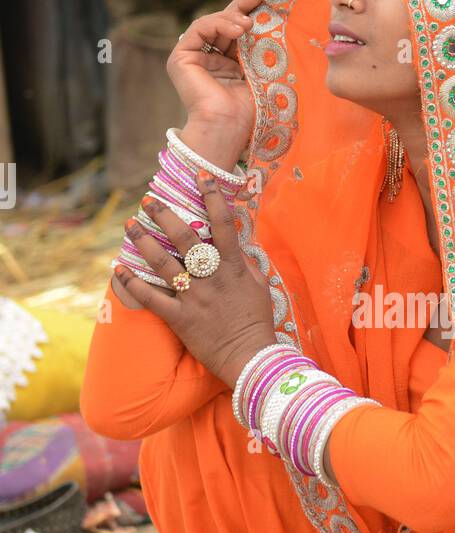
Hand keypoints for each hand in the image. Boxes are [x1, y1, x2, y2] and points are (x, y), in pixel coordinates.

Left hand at [115, 174, 277, 388]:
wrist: (251, 357)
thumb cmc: (257, 322)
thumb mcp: (259, 286)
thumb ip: (246, 262)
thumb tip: (237, 241)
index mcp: (233, 267)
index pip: (222, 224)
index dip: (212, 196)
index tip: (200, 176)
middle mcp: (211, 277)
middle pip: (185, 238)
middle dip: (165, 215)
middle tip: (149, 199)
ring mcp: (193, 297)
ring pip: (163, 263)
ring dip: (143, 241)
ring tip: (129, 225)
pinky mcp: (179, 318)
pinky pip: (150, 298)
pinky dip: (131, 283)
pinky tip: (117, 268)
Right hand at [168, 0, 263, 161]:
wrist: (228, 127)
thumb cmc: (249, 109)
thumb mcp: (260, 71)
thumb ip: (262, 49)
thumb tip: (277, 22)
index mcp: (229, 64)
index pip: (238, 33)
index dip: (250, 14)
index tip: (266, 0)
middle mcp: (210, 60)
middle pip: (224, 24)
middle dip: (241, 7)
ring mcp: (193, 58)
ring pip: (211, 24)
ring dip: (231, 17)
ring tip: (249, 23)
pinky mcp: (180, 58)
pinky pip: (198, 29)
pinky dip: (217, 24)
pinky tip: (238, 29)